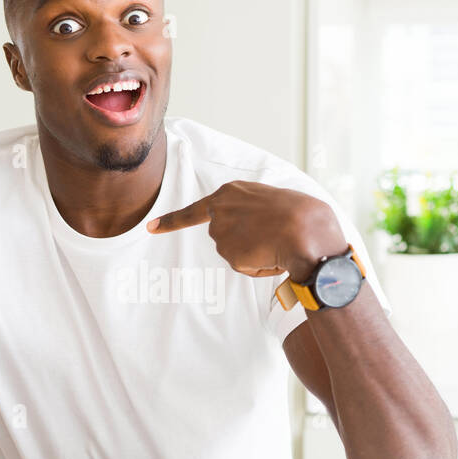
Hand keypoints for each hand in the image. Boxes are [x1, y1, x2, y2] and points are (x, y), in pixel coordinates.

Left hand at [146, 180, 345, 280]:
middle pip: (225, 237)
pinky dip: (260, 266)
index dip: (171, 221)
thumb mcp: (274, 200)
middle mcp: (219, 209)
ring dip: (255, 255)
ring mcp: (221, 232)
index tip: (150, 228)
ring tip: (276, 243)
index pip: (194, 210)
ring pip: (237, 254)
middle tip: (271, 237)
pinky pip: (245, 267)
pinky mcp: (227, 252)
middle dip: (245, 243)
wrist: (307, 230)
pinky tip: (273, 255)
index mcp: (231, 191)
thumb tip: (256, 236)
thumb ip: (254, 211)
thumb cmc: (302, 214)